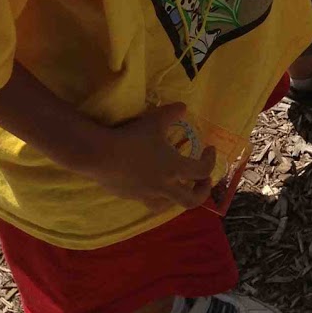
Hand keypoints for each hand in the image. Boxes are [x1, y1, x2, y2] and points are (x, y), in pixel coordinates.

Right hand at [85, 104, 215, 209]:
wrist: (100, 155)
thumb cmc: (132, 137)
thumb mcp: (155, 120)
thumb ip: (172, 113)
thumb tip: (183, 107)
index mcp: (174, 168)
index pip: (203, 171)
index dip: (211, 161)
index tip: (209, 149)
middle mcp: (164, 186)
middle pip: (192, 201)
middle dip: (202, 191)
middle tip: (203, 180)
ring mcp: (146, 194)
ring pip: (168, 205)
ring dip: (178, 197)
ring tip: (178, 186)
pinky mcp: (130, 196)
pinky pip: (148, 201)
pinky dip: (156, 195)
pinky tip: (151, 183)